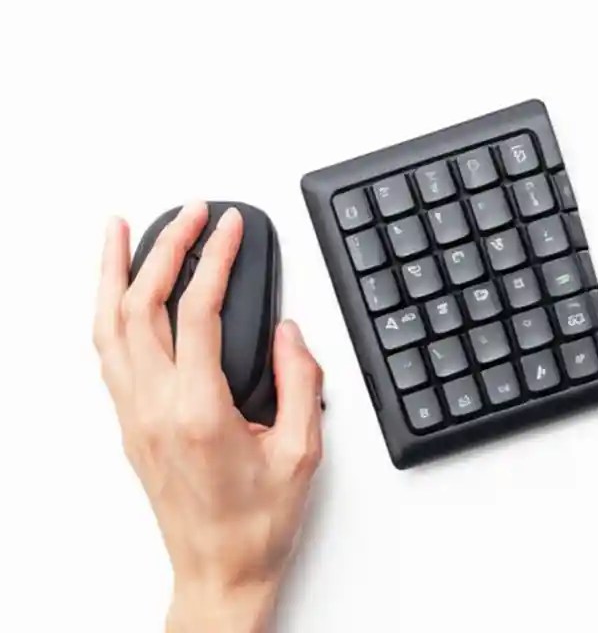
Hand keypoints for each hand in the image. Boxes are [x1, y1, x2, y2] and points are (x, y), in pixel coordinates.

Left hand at [93, 202, 324, 632]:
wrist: (220, 573)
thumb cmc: (257, 524)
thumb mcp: (301, 451)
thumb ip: (300, 382)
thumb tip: (289, 332)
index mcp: (198, 411)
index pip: (198, 312)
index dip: (214, 259)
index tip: (229, 227)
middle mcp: (154, 408)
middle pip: (141, 307)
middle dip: (163, 248)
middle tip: (188, 213)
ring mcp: (134, 416)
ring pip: (108, 326)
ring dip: (113, 272)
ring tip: (121, 230)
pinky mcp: (129, 426)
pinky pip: (108, 354)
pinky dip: (109, 311)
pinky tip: (117, 294)